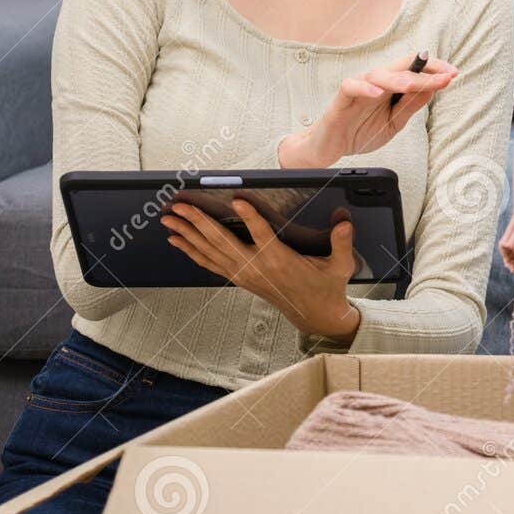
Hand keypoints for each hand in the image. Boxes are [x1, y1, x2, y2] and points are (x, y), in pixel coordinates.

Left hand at [162, 199, 361, 339]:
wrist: (315, 316)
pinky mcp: (239, 278)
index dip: (249, 217)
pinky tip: (177, 240)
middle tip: (180, 205)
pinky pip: (209, 263)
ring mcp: (244, 274)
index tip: (235, 198)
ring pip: (210, 251)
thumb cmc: (326, 287)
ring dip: (187, 233)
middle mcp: (257, 267)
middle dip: (198, 221)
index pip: (262, 235)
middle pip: (222, 241)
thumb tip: (344, 223)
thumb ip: (342, 243)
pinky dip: (191, 250)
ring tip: (169, 218)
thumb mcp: (340, 266)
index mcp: (280, 261)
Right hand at [281, 51, 458, 167]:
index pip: (413, 70)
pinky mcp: (340, 99)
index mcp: (390, 87)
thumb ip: (411, 105)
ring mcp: (358, 88)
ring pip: (378, 74)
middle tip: (445, 75)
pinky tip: (377, 92)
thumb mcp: (394, 122)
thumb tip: (433, 88)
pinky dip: (364, 88)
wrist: (329, 147)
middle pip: (401, 68)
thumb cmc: (360, 131)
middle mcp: (376, 83)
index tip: (453, 73)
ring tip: (414, 84)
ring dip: (398, 78)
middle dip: (425, 70)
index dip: (433, 69)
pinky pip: (351, 87)